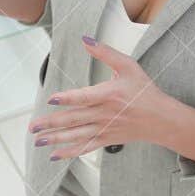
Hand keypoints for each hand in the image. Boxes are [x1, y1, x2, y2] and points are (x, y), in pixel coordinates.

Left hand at [28, 36, 173, 158]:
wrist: (161, 119)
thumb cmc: (144, 91)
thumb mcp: (128, 66)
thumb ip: (105, 53)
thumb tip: (85, 40)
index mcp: (109, 95)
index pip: (85, 97)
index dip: (68, 99)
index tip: (51, 99)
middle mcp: (105, 114)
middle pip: (75, 119)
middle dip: (52, 123)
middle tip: (33, 126)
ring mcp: (105, 129)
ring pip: (77, 135)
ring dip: (56, 139)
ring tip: (37, 140)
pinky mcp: (106, 140)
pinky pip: (85, 147)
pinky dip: (70, 152)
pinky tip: (54, 155)